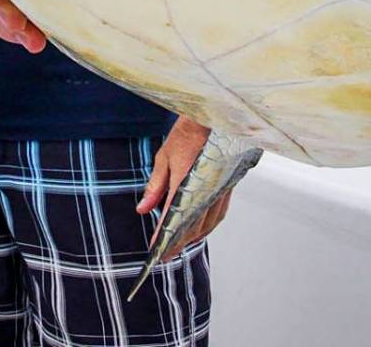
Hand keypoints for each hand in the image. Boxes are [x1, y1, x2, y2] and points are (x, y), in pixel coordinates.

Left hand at [136, 118, 231, 243]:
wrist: (212, 117)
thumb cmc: (186, 135)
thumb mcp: (164, 158)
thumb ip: (155, 187)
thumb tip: (143, 210)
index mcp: (186, 181)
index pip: (173, 216)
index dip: (163, 236)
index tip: (155, 249)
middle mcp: (205, 189)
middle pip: (192, 226)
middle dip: (178, 242)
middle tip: (166, 253)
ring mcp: (219, 189)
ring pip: (208, 222)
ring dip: (194, 236)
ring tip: (181, 245)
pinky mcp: (227, 186)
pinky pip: (219, 213)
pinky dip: (209, 225)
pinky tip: (201, 229)